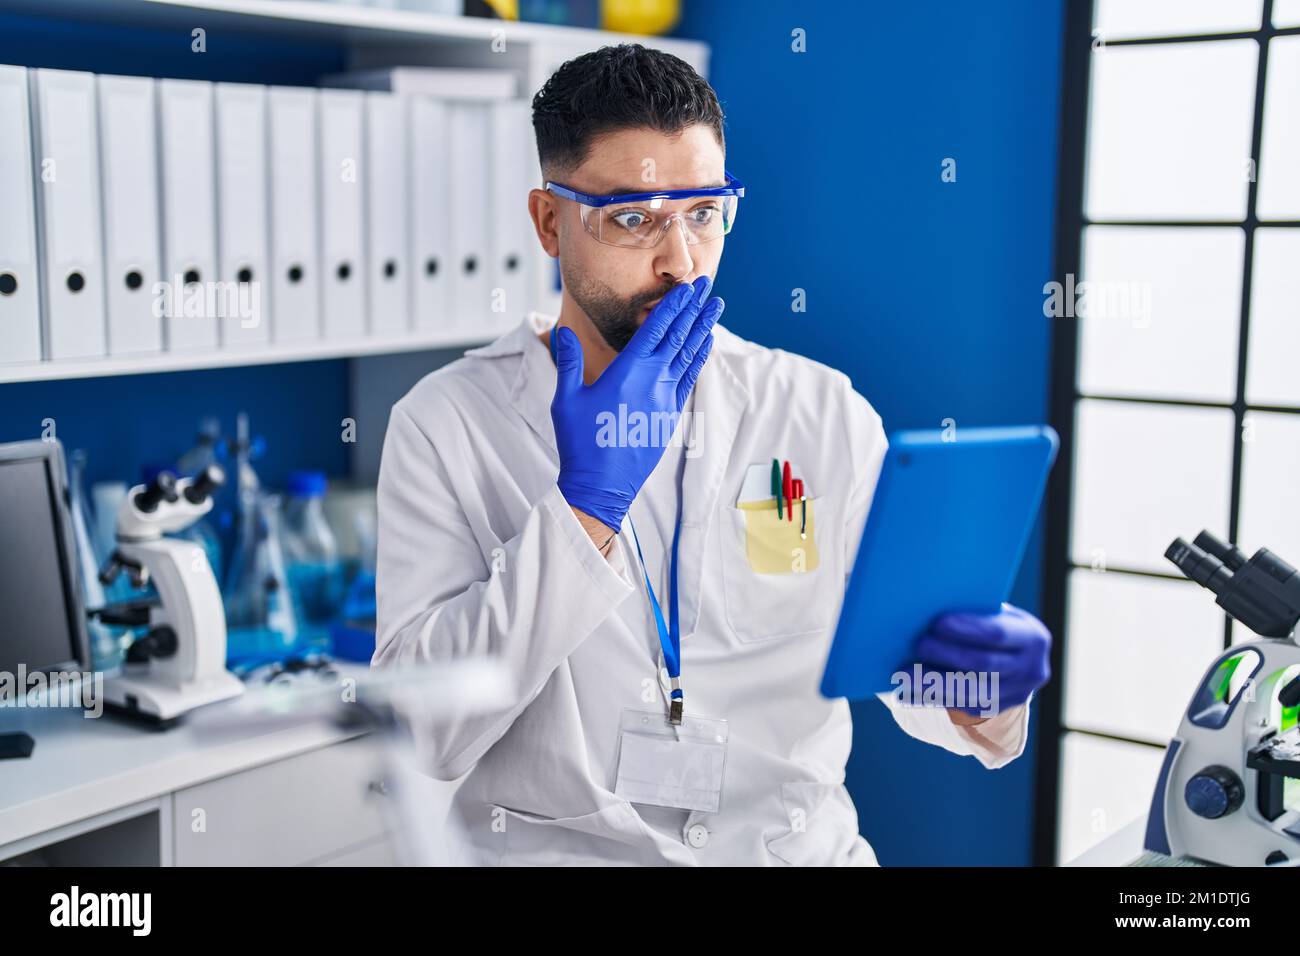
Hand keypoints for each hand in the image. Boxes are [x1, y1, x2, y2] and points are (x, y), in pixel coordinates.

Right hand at [551, 276, 722, 531]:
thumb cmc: (580, 444)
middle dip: (694, 308)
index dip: (674, 305)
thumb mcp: (566, 400)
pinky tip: (705, 344)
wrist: (601, 486)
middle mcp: (653, 381)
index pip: (656, 328)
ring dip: (703, 328)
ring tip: (716, 306)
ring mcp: (665, 398)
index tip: (689, 286)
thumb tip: (563, 331)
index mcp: (628, 371)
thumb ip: (568, 362)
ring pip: (689, 355)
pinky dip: (699, 357)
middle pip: (678, 336)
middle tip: (708, 284)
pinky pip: (689, 378)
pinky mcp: (670, 415)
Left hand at [909, 604, 1050, 719]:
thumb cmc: (992, 622)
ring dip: (935, 683)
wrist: (1014, 655)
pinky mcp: (996, 710)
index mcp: (1033, 638)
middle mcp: (1031, 670)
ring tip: (905, 673)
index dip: (968, 629)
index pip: (999, 634)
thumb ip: (974, 613)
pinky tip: (910, 690)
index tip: (938, 623)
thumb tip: (928, 611)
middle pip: (982, 666)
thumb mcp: (996, 613)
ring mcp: (1016, 695)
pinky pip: (961, 707)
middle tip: (919, 644)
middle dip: (947, 655)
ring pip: (971, 693)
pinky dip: (934, 696)